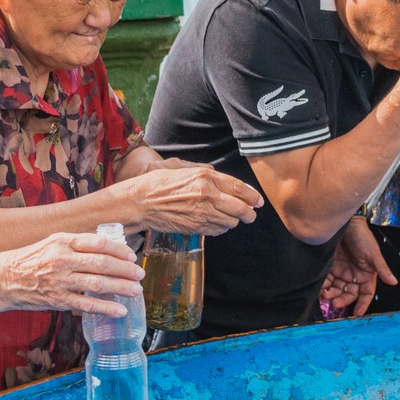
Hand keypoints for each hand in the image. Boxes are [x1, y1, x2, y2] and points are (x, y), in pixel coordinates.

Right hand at [0, 231, 143, 316]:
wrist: (3, 278)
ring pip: (97, 284)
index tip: (132, 256)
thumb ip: (78, 245)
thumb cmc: (32, 259)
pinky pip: (86, 305)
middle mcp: (63, 259)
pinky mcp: (57, 299)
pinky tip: (120, 310)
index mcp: (64, 241)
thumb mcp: (53, 242)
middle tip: (140, 274)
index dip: (120, 250)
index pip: (99, 243)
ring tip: (136, 291)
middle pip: (102, 263)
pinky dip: (106, 308)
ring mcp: (60, 280)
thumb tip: (109, 249)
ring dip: (121, 288)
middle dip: (126, 270)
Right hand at [120, 162, 263, 234]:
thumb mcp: (182, 168)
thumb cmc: (157, 183)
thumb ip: (204, 172)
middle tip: (251, 214)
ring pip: (231, 222)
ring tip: (232, 218)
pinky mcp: (195, 227)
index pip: (239, 187)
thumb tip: (221, 177)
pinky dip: (221, 228)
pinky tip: (217, 224)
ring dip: (234, 221)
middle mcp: (207, 195)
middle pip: (240, 208)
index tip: (259, 201)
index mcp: (205, 177)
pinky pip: (217, 230)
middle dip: (249, 213)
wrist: (140, 202)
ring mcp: (202, 213)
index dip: (252, 195)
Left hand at [319, 219, 395, 316]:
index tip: (357, 313)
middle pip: (348, 294)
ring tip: (326, 296)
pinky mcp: (330, 267)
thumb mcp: (373, 253)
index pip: (366, 294)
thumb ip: (382, 269)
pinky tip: (320, 290)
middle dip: (342, 300)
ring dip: (332, 295)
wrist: (345, 223)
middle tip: (335, 304)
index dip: (362, 304)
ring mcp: (341, 272)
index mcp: (367, 275)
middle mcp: (354, 276)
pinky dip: (323, 287)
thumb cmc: (362, 236)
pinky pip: (326, 281)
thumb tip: (394, 282)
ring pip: (336, 290)